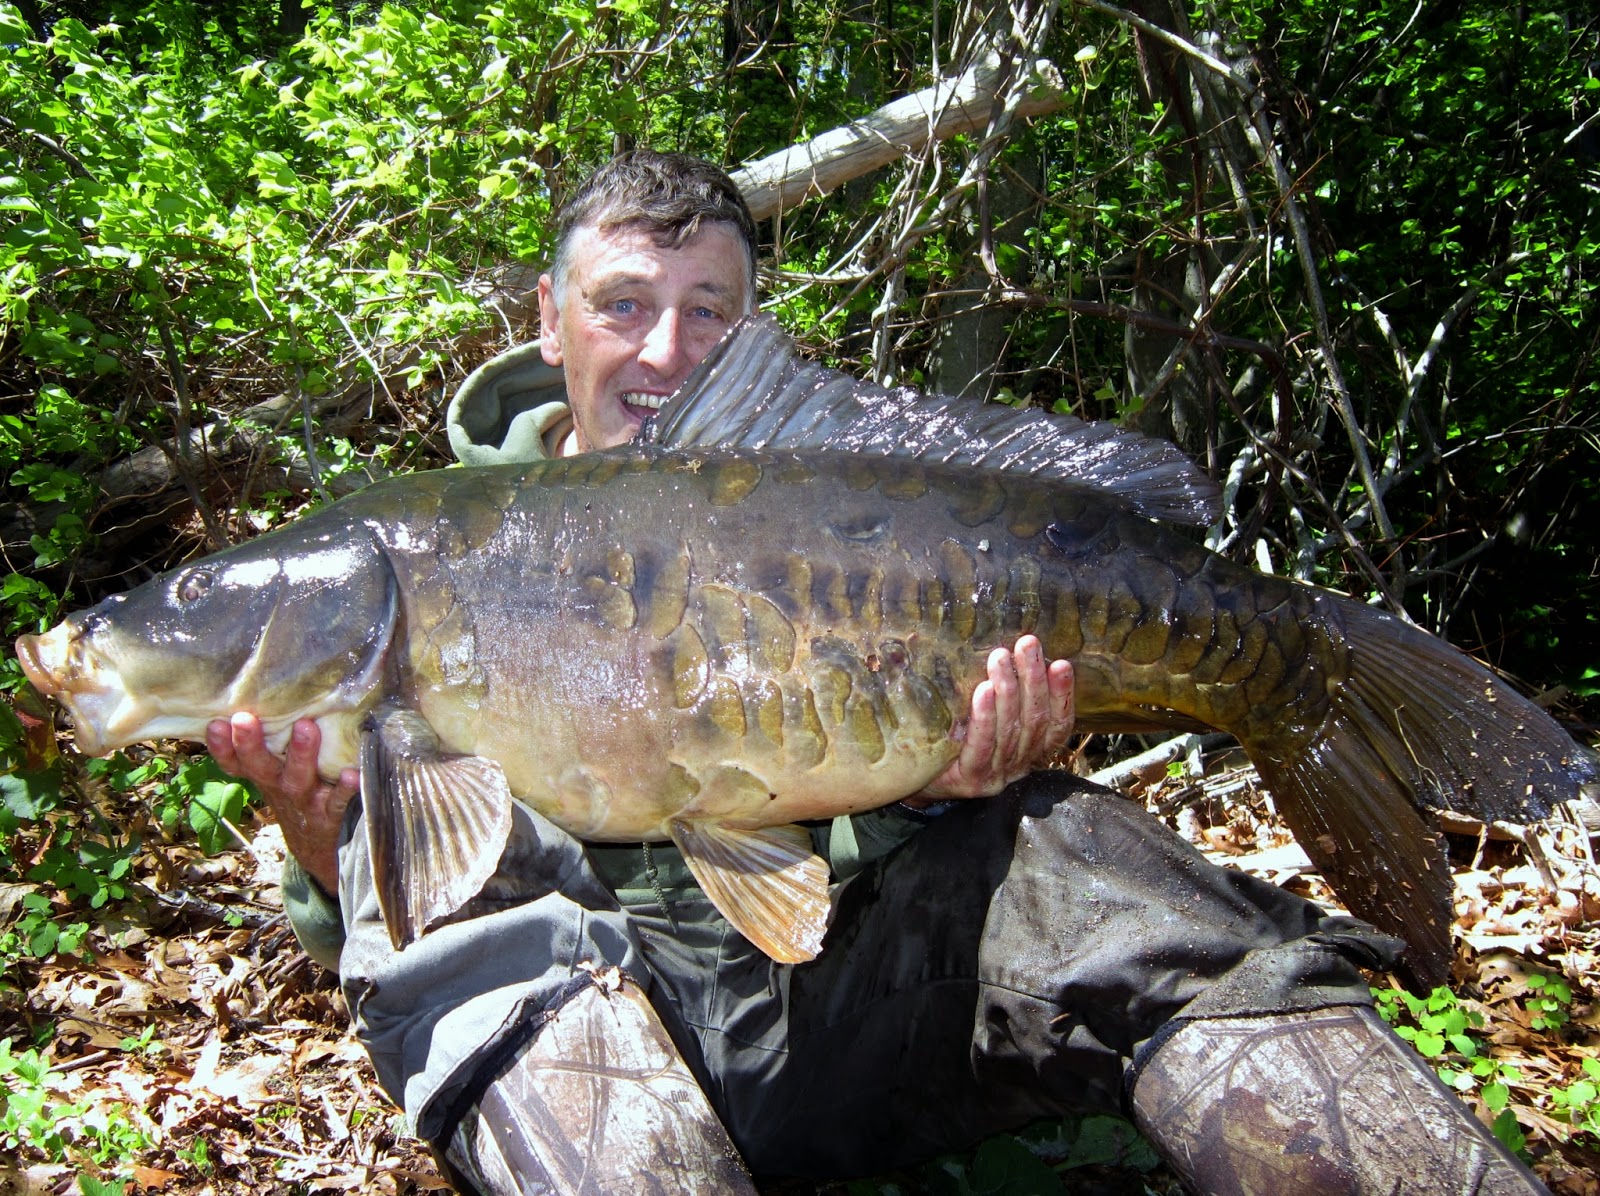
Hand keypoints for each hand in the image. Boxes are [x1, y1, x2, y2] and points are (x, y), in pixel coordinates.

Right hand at [205, 713, 357, 895]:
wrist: (314, 847)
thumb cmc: (294, 795)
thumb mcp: (273, 774)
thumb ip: (267, 745)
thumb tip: (257, 702)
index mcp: (263, 776)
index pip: (233, 762)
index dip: (221, 747)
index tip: (215, 724)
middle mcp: (278, 786)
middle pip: (259, 766)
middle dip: (250, 744)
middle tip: (243, 719)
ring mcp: (303, 800)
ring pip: (298, 779)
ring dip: (301, 754)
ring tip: (306, 727)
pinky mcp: (330, 813)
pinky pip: (338, 801)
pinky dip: (344, 788)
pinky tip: (351, 773)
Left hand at [910, 635, 1073, 801]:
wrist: (921, 781)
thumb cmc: (956, 742)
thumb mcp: (988, 721)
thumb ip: (1006, 700)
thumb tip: (1012, 651)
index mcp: (1031, 752)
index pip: (1057, 725)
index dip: (1062, 695)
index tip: (1061, 664)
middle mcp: (1019, 765)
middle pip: (1034, 721)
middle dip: (1033, 679)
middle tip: (1028, 645)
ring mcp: (997, 775)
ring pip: (1010, 730)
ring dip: (1009, 690)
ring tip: (1001, 658)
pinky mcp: (971, 779)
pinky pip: (981, 745)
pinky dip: (985, 717)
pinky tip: (984, 691)